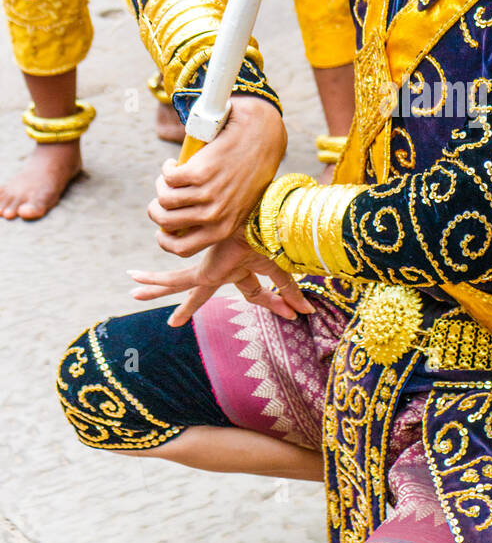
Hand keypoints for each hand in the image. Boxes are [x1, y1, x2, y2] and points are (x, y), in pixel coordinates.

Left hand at [129, 229, 314, 326]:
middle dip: (186, 300)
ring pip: (178, 283)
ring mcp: (212, 269)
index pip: (250, 290)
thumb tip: (306, 312)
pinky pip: (173, 280)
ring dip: (156, 286)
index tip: (258, 308)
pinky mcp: (203, 272)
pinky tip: (137, 283)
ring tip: (133, 288)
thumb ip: (290, 292)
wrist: (264, 229)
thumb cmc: (274, 246)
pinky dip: (156, 283)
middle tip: (172, 313)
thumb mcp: (281, 275)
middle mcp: (225, 269)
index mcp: (246, 269)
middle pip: (200, 289)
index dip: (258, 301)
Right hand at [147, 96, 286, 255]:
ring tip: (171, 175)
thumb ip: (214, 217)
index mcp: (224, 229)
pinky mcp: (199, 172)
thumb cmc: (247, 171)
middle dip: (156, 208)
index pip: (182, 249)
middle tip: (162, 194)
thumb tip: (178, 225)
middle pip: (166, 222)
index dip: (164, 240)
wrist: (259, 137)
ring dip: (161, 185)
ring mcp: (208, 194)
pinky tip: (175, 163)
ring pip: (164, 198)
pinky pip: (168, 177)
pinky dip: (167, 168)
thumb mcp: (237, 204)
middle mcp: (216, 215)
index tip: (160, 230)